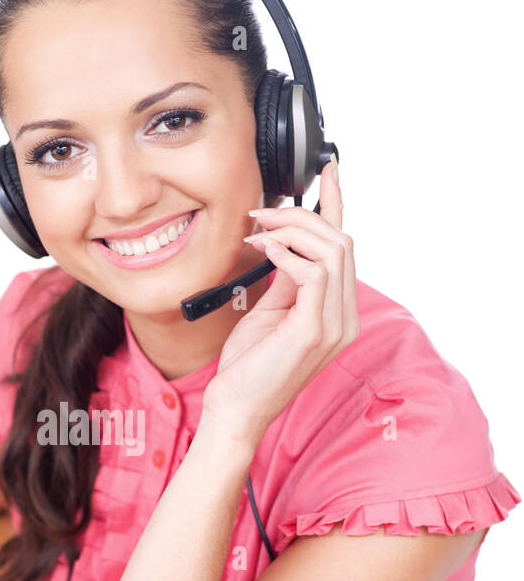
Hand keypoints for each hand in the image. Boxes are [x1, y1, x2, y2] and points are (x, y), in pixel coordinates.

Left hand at [200, 159, 358, 449]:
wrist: (235, 409)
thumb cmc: (248, 367)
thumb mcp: (269, 312)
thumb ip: (287, 280)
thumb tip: (286, 244)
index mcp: (338, 311)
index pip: (345, 248)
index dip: (338, 204)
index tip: (326, 171)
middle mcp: (345, 317)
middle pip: (342, 242)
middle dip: (302, 215)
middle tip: (262, 213)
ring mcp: (335, 325)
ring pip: (333, 250)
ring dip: (293, 230)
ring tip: (260, 232)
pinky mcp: (315, 330)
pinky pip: (314, 272)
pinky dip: (288, 252)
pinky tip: (265, 252)